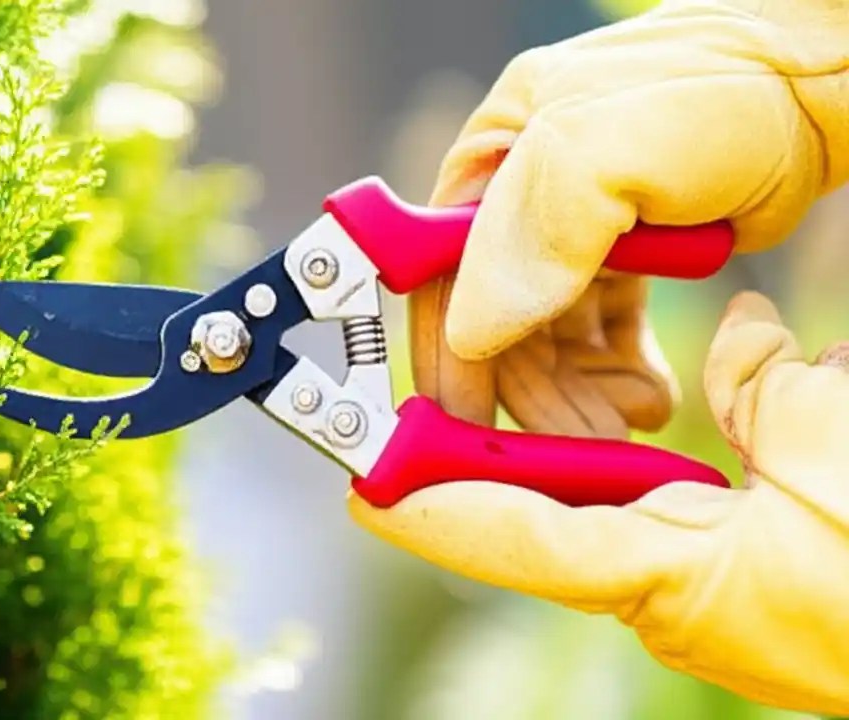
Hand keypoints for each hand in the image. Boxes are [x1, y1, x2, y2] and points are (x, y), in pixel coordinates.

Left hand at [353, 292, 848, 714]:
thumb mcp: (836, 447)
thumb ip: (767, 390)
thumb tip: (742, 343)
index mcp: (669, 577)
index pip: (516, 533)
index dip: (432, 506)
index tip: (364, 483)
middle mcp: (664, 599)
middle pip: (541, 523)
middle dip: (479, 472)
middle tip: (410, 430)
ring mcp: (698, 602)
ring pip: (598, 521)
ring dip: (557, 466)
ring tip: (502, 414)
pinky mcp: (735, 591)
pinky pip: (657, 526)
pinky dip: (629, 478)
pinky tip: (639, 426)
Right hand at [412, 0, 848, 435]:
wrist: (813, 92)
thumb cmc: (714, 95)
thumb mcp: (608, 150)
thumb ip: (534, 236)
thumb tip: (470, 334)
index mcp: (487, 162)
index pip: (435, 274)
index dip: (444, 354)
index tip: (460, 427)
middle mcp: (515, 203)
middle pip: (492, 322)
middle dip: (528, 394)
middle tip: (569, 452)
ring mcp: (569, 236)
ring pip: (546, 344)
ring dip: (575, 398)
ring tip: (620, 433)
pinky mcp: (620, 264)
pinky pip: (598, 340)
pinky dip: (617, 378)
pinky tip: (650, 400)